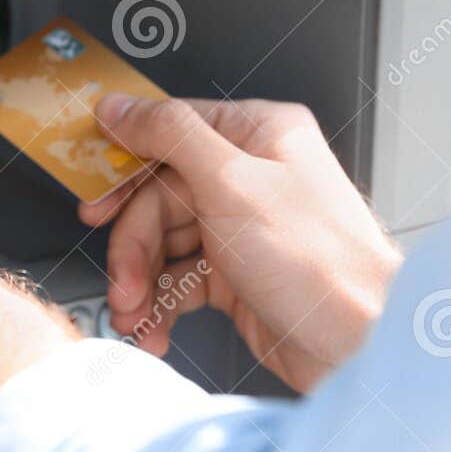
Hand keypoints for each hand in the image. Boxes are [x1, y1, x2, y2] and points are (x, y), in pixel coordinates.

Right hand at [80, 95, 401, 392]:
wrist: (356, 345)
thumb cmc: (319, 262)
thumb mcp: (232, 183)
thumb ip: (169, 136)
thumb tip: (121, 106)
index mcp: (257, 136)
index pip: (170, 132)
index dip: (126, 167)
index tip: (93, 195)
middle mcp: (249, 177)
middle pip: (158, 196)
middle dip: (132, 245)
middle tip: (123, 280)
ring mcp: (241, 227)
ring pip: (162, 242)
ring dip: (140, 282)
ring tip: (136, 314)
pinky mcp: (236, 275)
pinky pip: (177, 280)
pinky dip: (159, 305)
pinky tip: (153, 327)